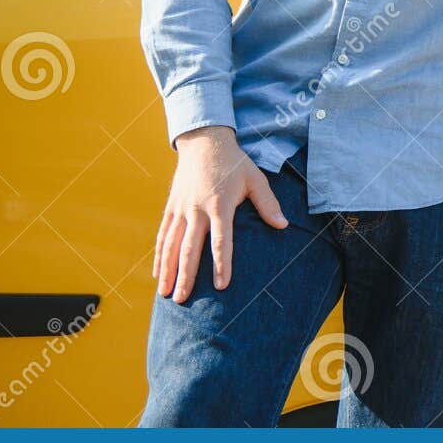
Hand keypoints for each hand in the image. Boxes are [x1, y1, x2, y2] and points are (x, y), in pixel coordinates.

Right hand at [153, 125, 287, 303]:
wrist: (204, 142)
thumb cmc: (234, 163)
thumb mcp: (255, 178)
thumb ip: (268, 203)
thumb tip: (283, 225)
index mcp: (220, 204)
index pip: (220, 241)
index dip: (221, 264)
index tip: (221, 286)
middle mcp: (197, 209)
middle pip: (190, 248)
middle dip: (187, 276)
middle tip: (184, 300)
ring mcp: (181, 209)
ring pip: (171, 245)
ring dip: (168, 270)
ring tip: (166, 294)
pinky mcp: (171, 207)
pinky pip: (163, 235)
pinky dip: (159, 255)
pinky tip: (158, 274)